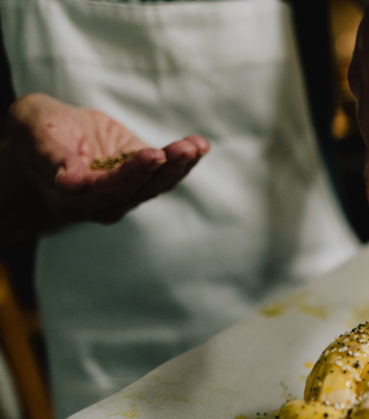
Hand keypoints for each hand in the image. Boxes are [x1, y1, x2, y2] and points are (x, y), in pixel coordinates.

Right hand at [4, 93, 208, 225]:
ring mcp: (126, 193)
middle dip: (165, 168)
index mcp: (72, 200)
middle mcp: (103, 203)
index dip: (132, 173)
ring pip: (158, 183)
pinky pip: (166, 172)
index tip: (153, 154)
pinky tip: (200, 145)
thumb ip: (51, 157)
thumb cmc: (37, 131)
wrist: (52, 132)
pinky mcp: (142, 177)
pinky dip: (184, 160)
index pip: (108, 189)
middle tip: (184, 148)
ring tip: (196, 145)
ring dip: (180, 165)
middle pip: (140, 189)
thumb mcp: (35, 134)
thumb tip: (69, 182)